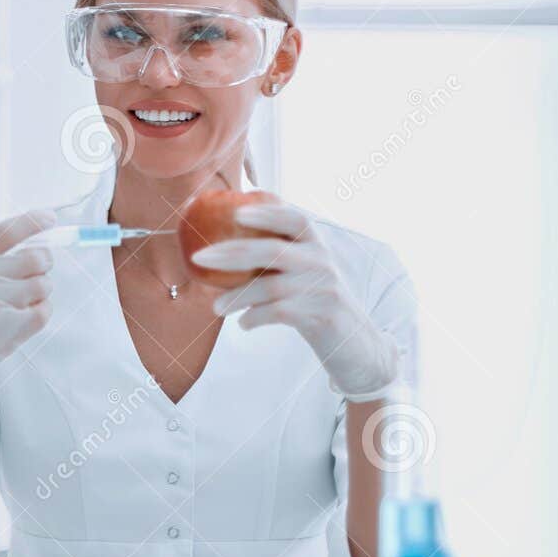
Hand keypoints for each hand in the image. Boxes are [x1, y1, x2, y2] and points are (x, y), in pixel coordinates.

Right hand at [0, 199, 56, 424]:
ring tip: (21, 304)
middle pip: (37, 258)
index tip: (51, 219)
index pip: (7, 230)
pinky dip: (40, 314)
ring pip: (43, 287)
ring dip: (40, 294)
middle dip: (42, 266)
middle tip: (33, 276)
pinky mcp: (3, 335)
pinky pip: (42, 313)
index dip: (35, 221)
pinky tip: (24, 319)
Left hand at [191, 202, 398, 399]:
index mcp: (316, 245)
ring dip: (237, 296)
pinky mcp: (322, 315)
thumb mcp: (305, 274)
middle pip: (272, 250)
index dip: (267, 213)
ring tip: (216, 308)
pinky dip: (254, 318)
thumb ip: (278, 258)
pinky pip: (278, 313)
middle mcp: (322, 261)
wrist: (357, 344)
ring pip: (270, 286)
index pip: (294, 219)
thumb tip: (222, 250)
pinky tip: (243, 324)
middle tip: (199, 258)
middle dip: (231, 252)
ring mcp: (323, 288)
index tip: (237, 212)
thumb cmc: (318, 303)